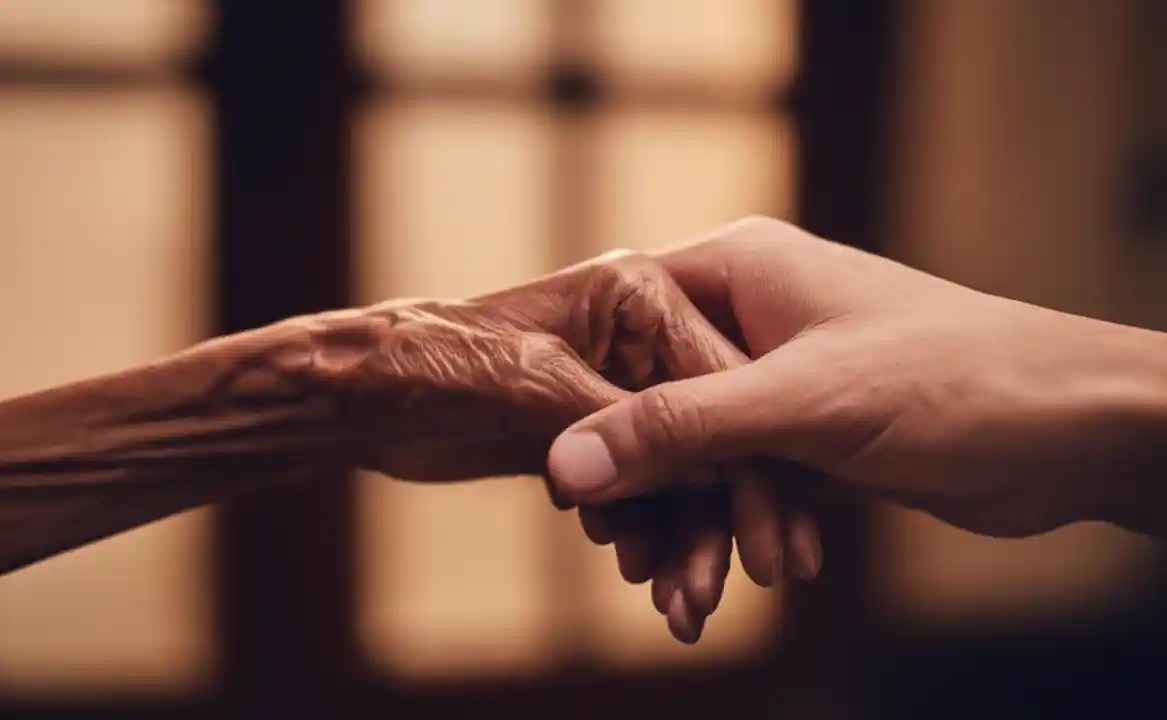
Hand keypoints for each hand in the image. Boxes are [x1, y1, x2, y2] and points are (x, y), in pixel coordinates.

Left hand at [295, 251, 813, 638]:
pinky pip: (638, 487)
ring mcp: (615, 387)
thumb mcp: (526, 383)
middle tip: (706, 592)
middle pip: (705, 433)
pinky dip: (640, 531)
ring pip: (675, 470)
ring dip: (677, 537)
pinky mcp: (591, 432)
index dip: (744, 464)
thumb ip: (614, 419)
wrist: (360, 398)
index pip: (718, 381)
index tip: (768, 539)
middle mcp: (638, 338)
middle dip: (711, 518)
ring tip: (678, 603)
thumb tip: (705, 465)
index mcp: (637, 296)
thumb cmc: (428, 363)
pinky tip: (638, 571)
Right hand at [548, 217, 1166, 553]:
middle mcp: (759, 311)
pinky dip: (738, 527)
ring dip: (693, 519)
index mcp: (743, 268)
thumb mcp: (799, 404)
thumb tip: (564, 461)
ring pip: (705, 448)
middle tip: (615, 553)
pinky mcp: (820, 429)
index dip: (584, 393)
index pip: (627, 317)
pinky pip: (750, 478)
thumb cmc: (949, 382)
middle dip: (645, 483)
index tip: (551, 470)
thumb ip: (678, 427)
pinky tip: (727, 581)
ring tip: (675, 595)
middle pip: (660, 394)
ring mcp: (790, 373)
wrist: (1074, 429)